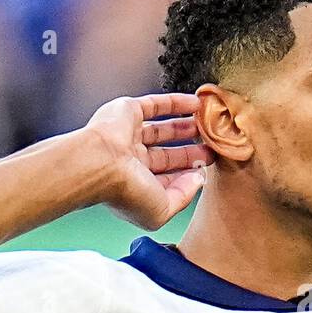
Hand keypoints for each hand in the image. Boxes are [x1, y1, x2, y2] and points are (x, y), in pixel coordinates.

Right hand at [84, 93, 216, 228]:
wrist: (99, 164)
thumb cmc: (125, 191)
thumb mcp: (162, 209)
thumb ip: (183, 197)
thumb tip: (197, 181)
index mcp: (135, 186)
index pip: (167, 181)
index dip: (188, 176)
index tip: (207, 171)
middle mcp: (130, 161)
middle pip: (167, 155)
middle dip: (190, 153)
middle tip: (212, 148)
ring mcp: (128, 136)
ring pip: (161, 130)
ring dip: (185, 127)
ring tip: (207, 126)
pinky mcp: (126, 112)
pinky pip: (155, 105)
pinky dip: (176, 103)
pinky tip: (196, 104)